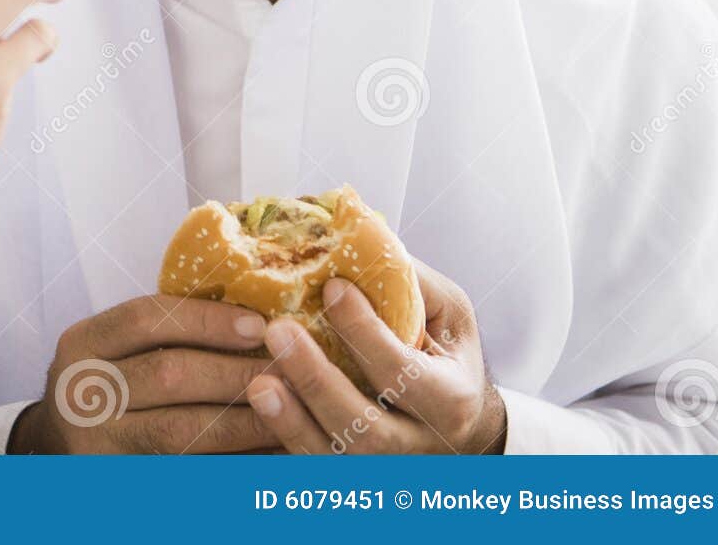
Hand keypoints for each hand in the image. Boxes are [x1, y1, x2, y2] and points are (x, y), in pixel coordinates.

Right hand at [9, 294, 280, 453]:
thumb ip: (165, 332)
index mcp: (82, 345)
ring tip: (290, 412)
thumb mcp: (115, 351)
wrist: (60, 450)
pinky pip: (186, 472)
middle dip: (235, 371)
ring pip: (180, 432)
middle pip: (167, 374)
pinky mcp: (121, 482)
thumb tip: (257, 319)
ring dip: (243, 422)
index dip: (206, 320)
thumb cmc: (108, 386)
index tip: (259, 324)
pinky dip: (232, 464)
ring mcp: (98, 444)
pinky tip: (267, 456)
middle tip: (291, 370)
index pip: (145, 319)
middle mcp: (82, 393)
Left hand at [247, 260, 506, 453]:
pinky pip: (313, 473)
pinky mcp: (352, 482)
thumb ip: (410, 283)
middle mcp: (418, 446)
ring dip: (292, 422)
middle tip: (278, 331)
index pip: (402, 371)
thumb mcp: (450, 315)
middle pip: (365, 429)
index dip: (366, 332)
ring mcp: (383, 473)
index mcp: (450, 399)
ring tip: (258, 383)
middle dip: (318, 381)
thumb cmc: (447, 356)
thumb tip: (357, 236)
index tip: (332, 289)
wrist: (461, 429)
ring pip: (335, 460)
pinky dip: (283, 445)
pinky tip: (256, 415)